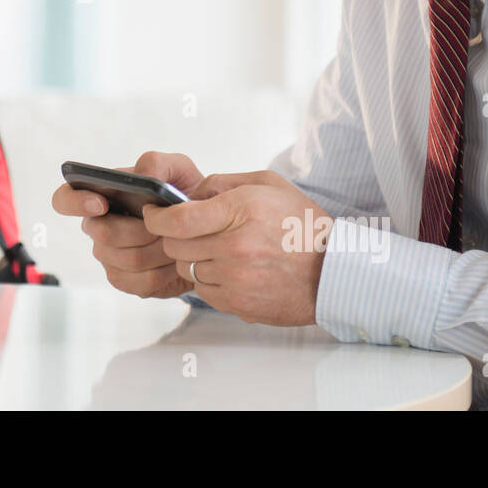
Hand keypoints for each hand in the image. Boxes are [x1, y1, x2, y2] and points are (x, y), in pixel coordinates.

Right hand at [53, 151, 215, 299]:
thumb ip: (158, 163)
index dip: (75, 202)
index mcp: (101, 195)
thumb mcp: (178, 169)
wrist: (206, 230)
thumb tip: (141, 175)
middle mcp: (98, 226)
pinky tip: (175, 261)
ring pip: (127, 260)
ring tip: (177, 240)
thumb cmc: (183, 195)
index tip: (101, 203)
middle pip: (103, 234)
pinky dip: (166, 272)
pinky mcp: (124, 280)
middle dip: (140, 229)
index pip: (65, 199)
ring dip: (159, 250)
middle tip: (165, 224)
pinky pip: (140, 283)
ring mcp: (109, 256)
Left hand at [142, 171, 329, 325]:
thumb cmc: (301, 224)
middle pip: (175, 245)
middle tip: (191, 232)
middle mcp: (235, 246)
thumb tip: (187, 194)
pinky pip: (202, 290)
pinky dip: (208, 280)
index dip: (156, 217)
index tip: (153, 214)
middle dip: (175, 237)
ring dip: (193, 259)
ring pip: (186, 268)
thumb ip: (222, 183)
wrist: (333, 271)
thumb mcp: (267, 185)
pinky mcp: (238, 304)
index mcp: (240, 211)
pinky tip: (231, 270)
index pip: (177, 219)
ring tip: (218, 250)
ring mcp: (236, 279)